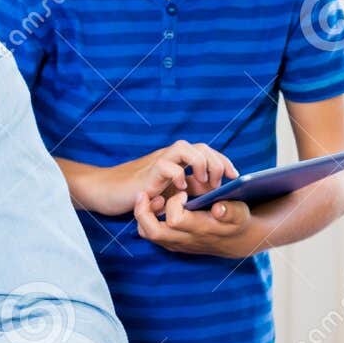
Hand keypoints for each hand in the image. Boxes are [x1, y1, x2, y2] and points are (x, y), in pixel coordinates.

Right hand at [83, 141, 238, 215]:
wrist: (107, 191)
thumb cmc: (140, 192)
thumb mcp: (171, 192)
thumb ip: (190, 190)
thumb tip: (215, 195)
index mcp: (178, 160)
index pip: (207, 152)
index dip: (224, 161)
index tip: (236, 176)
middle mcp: (170, 157)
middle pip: (201, 146)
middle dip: (216, 163)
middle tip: (220, 184)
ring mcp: (158, 162)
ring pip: (185, 148)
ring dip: (200, 163)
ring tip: (205, 183)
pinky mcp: (147, 173)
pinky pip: (166, 165)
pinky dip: (177, 175)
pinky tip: (181, 189)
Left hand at [133, 190, 255, 256]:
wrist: (235, 241)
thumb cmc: (237, 222)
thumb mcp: (241, 214)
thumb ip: (231, 211)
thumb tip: (218, 209)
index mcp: (201, 229)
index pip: (175, 219)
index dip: (175, 202)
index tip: (183, 191)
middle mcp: (185, 239)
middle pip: (153, 231)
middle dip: (144, 211)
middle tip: (144, 193)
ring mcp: (176, 243)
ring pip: (147, 233)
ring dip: (142, 215)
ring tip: (148, 197)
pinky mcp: (172, 242)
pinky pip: (150, 233)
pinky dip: (146, 219)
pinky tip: (155, 204)